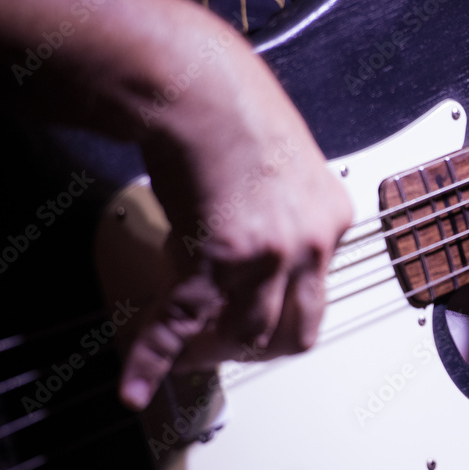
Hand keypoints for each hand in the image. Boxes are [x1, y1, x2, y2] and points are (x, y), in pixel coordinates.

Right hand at [118, 31, 351, 410]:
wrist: (199, 85)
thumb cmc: (235, 110)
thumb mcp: (286, 164)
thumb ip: (283, 209)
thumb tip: (253, 236)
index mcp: (332, 219)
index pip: (319, 288)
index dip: (281, 306)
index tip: (256, 314)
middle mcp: (312, 243)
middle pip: (299, 327)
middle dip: (264, 345)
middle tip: (230, 344)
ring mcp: (270, 256)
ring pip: (250, 334)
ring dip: (217, 347)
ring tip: (188, 344)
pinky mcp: (219, 260)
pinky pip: (185, 323)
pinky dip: (156, 359)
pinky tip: (136, 384)